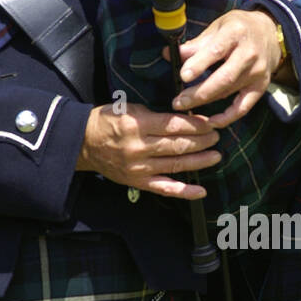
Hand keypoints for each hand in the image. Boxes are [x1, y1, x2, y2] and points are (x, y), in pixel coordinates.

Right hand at [75, 100, 220, 197]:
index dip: (195, 125)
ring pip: (176, 165)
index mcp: (137, 125)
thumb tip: (186, 119)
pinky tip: (201, 191)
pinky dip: (184, 191)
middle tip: (216, 137)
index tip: (210, 123)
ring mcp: (139, 168)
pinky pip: (165, 189)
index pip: (173, 125)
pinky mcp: (138, 182)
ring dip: (199, 161)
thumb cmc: (108, 121)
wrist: (84, 143)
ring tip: (215, 156)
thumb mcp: (129, 109)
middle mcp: (139, 148)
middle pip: (178, 145)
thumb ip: (156, 115)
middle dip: (202, 141)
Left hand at [170, 8, 283, 127]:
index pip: (216, 50)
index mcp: (235, 33)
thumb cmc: (237, 29)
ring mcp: (257, 72)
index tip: (183, 76)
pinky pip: (243, 107)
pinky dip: (228, 117)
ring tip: (184, 105)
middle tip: (178, 101)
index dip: (199, 64)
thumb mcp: (217, 28)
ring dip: (206, 101)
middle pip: (224, 77)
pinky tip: (211, 121)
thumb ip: (195, 44)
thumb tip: (168, 54)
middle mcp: (249, 53)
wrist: (269, 33)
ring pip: (229, 92)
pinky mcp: (260, 87)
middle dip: (199, 92)